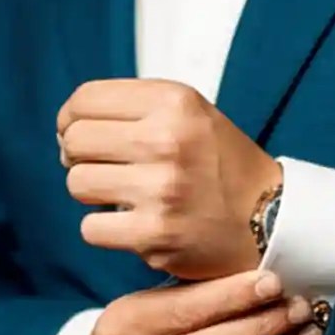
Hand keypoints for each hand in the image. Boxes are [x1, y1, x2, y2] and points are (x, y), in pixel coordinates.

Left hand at [56, 79, 281, 279]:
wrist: (268, 219)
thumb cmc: (220, 164)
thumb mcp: (190, 113)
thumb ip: (135, 107)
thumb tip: (66, 127)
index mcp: (175, 102)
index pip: (84, 99)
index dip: (70, 118)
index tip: (78, 133)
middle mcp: (168, 141)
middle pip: (75, 140)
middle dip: (79, 156)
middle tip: (103, 167)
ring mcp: (161, 190)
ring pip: (77, 183)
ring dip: (92, 192)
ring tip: (120, 194)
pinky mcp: (155, 234)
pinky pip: (90, 227)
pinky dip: (104, 229)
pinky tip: (129, 224)